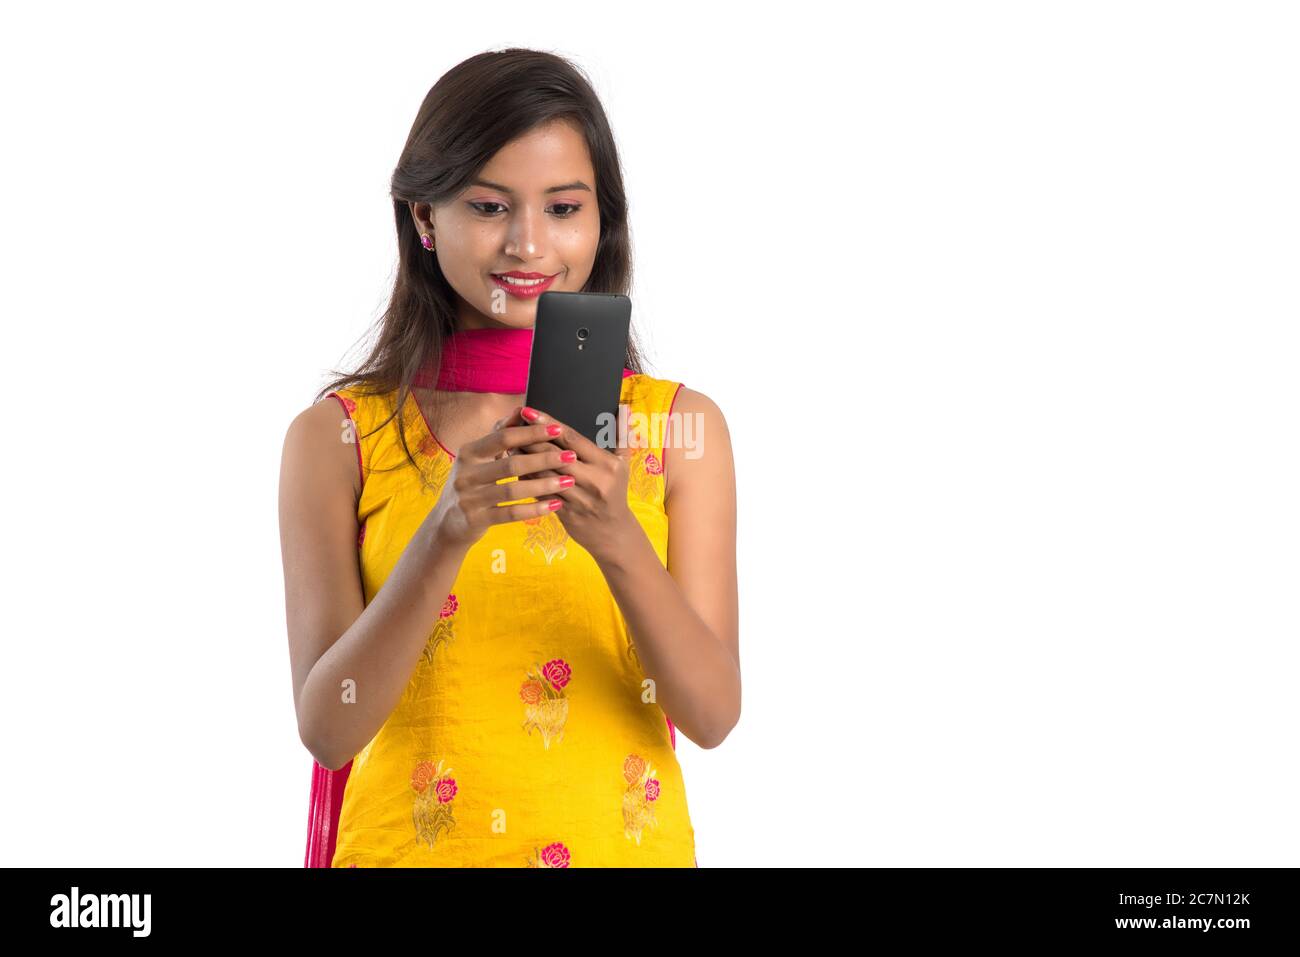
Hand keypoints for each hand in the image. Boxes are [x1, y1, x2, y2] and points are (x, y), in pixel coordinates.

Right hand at [422, 418, 576, 551]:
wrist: (448, 522)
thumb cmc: (471, 484)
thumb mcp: (478, 458)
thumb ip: (500, 434)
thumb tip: (520, 409)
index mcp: (468, 453)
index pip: (503, 438)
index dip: (531, 432)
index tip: (557, 429)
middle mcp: (465, 474)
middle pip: (511, 464)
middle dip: (544, 459)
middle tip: (571, 457)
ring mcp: (469, 499)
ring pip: (513, 490)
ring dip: (544, 485)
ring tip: (568, 481)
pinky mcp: (476, 520)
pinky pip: (511, 514)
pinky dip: (535, 509)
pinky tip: (555, 505)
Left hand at [495, 404, 639, 560]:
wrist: (613, 533)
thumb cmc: (615, 492)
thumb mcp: (623, 465)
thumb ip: (621, 437)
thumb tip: (624, 409)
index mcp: (606, 465)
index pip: (572, 439)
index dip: (548, 424)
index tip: (530, 412)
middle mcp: (593, 481)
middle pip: (554, 455)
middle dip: (531, 438)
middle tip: (512, 424)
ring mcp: (578, 498)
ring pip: (544, 474)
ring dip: (524, 459)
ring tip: (508, 444)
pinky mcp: (565, 512)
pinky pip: (541, 492)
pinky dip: (527, 480)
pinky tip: (515, 469)